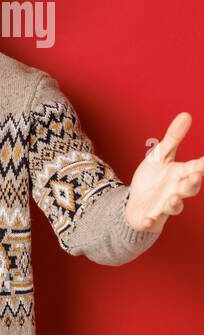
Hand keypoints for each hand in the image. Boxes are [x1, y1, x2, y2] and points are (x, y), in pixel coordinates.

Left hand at [125, 112, 203, 231]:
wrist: (136, 203)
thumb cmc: (152, 179)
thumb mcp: (160, 156)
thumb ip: (173, 138)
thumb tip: (186, 114)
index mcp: (181, 174)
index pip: (197, 167)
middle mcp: (177, 191)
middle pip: (190, 188)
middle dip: (193, 183)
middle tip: (195, 176)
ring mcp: (165, 205)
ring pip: (174, 206)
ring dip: (174, 203)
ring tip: (172, 198)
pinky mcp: (151, 216)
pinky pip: (152, 220)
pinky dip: (151, 220)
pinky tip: (147, 220)